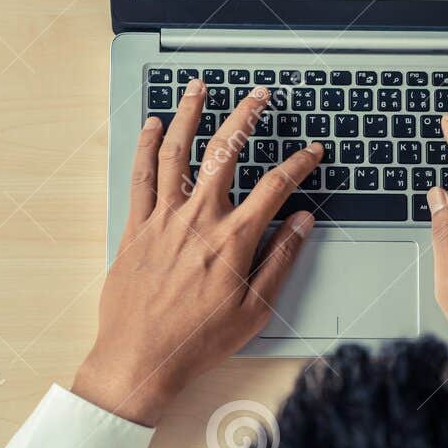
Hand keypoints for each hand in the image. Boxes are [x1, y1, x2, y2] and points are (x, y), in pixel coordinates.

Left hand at [72, 79, 322, 424]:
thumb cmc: (198, 342)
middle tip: (259, 95)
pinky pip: (141, 176)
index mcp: (233, 240)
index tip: (312, 151)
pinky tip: (154, 125)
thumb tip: (301, 222)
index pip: (275, 187)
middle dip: (246, 117)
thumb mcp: (254, 309)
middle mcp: (198, 220)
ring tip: (199, 88)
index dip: (299, 164)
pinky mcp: (135, 227)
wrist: (140, 359)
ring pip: (177, 152)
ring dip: (190, 114)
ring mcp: (163, 219)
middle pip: (225, 152)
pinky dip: (146, 146)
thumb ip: (280, 260)